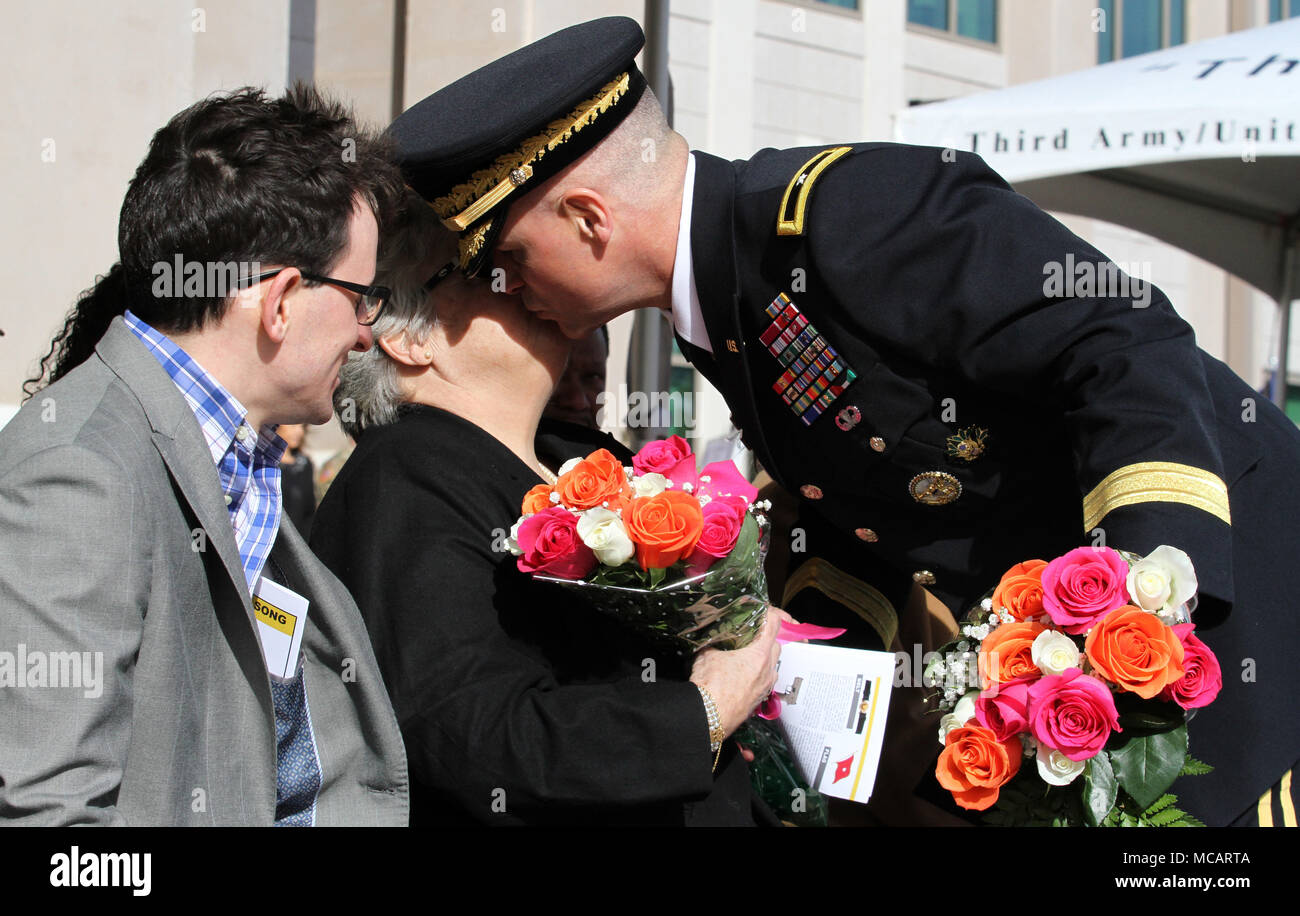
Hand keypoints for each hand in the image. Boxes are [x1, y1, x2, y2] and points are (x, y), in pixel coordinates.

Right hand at [689, 608, 781, 737]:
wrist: (708, 717)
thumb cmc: (710, 686)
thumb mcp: (707, 654)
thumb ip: (715, 642)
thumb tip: (713, 638)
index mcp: (759, 653)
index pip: (774, 624)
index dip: (770, 614)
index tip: (764, 611)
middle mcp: (767, 669)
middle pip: (776, 645)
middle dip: (767, 638)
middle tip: (752, 635)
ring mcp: (765, 686)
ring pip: (772, 666)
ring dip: (763, 659)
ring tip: (746, 658)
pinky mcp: (760, 700)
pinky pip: (765, 682)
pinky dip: (758, 676)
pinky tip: (742, 677)